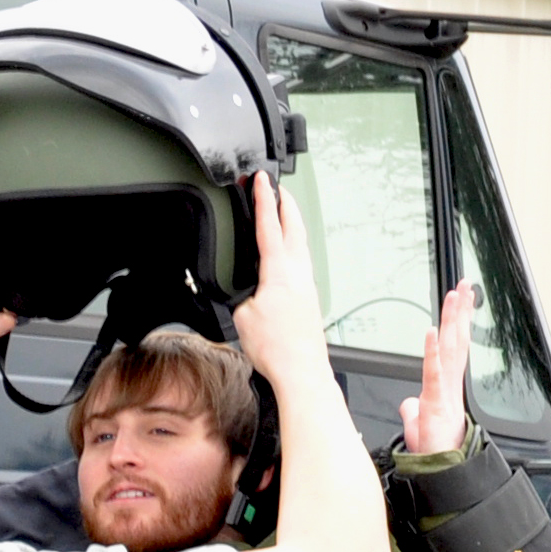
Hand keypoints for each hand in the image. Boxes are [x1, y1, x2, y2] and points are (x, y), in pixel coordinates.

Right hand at [231, 174, 331, 392]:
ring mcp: (308, 285)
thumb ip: (239, 296)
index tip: (261, 179)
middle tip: (278, 187)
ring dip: (293, 223)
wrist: (302, 372)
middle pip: (294, 226)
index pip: (269, 224)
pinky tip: (292, 255)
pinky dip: (296, 247)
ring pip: (302, 243)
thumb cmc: (277, 350)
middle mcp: (298, 273)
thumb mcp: (242, 317)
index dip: (263, 198)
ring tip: (286, 214)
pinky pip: (303, 262)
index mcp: (279, 270)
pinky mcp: (311, 299)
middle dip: (285, 202)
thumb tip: (240, 293)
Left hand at [399, 281, 473, 455]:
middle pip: (456, 340)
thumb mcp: (417, 423)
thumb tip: (407, 403)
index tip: (462, 300)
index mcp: (446, 386)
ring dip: (452, 321)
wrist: (439, 469)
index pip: (454, 346)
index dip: (458, 322)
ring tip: (455, 297)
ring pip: (449, 349)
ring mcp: (443, 391)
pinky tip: (431, 331)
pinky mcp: (435, 402)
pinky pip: (433, 372)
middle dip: (461, 311)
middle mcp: (448, 384)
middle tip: (464, 286)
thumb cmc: (432, 448)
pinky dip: (431, 351)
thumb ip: (412, 408)